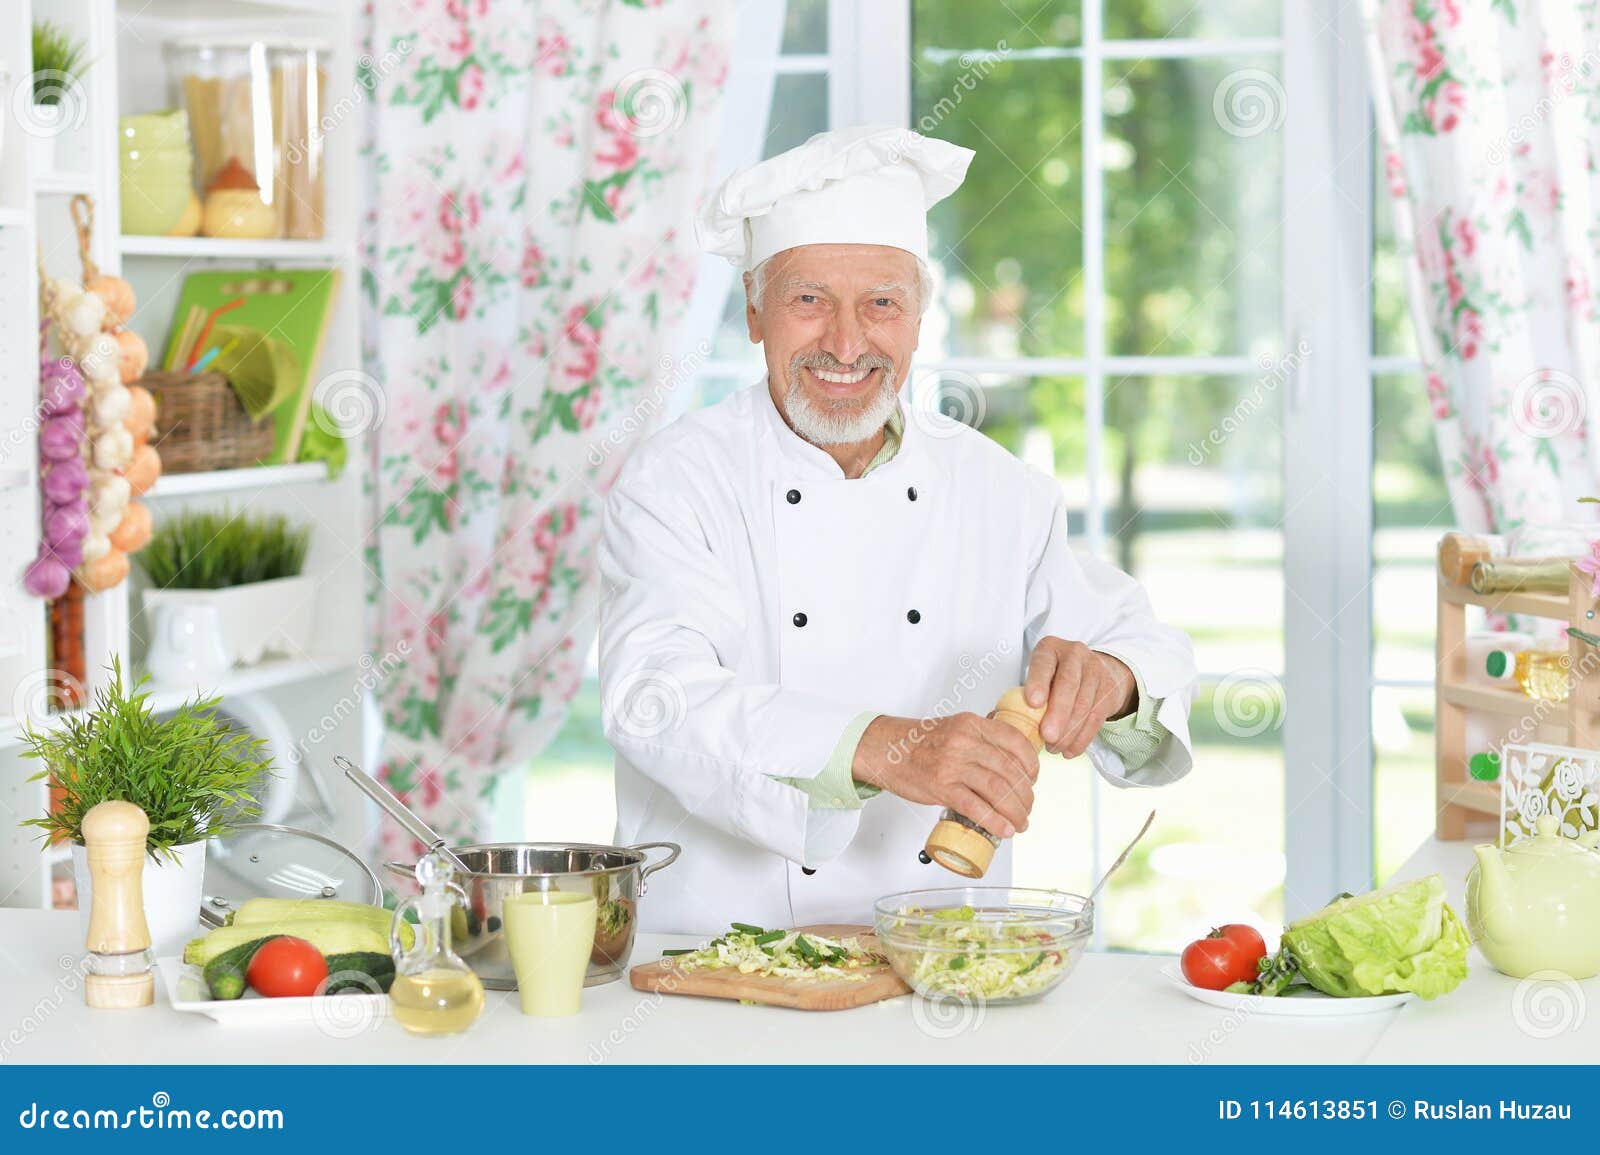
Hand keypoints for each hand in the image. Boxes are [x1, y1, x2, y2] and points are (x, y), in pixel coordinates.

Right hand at [852, 712, 1039, 836]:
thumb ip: (981, 739)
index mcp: (972, 724)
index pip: (1015, 742)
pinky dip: (995, 821)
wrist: (886, 750)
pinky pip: (976, 807)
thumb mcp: (955, 728)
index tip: (1033, 779)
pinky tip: (1004, 829)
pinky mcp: (941, 786)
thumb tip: (1009, 762)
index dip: (1031, 765)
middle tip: (1027, 808)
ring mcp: (953, 764)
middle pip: (1010, 771)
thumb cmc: (919, 743)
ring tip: (1021, 823)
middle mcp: (965, 742)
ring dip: (1016, 811)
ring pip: (998, 790)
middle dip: (1026, 796)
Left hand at [1024, 638, 1137, 757]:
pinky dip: (1082, 738)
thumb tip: (1004, 721)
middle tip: (1047, 736)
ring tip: (1054, 747)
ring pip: (1084, 705)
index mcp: (1050, 648)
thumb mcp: (1039, 673)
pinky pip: (1096, 718)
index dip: (1038, 682)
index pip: (1044, 663)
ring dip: (1069, 732)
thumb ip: (1026, 691)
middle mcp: (1075, 655)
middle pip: (1068, 684)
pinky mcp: (1108, 690)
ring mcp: (1095, 671)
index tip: (1033, 703)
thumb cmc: (1056, 675)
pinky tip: (1070, 750)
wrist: (1097, 669)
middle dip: (1058, 713)